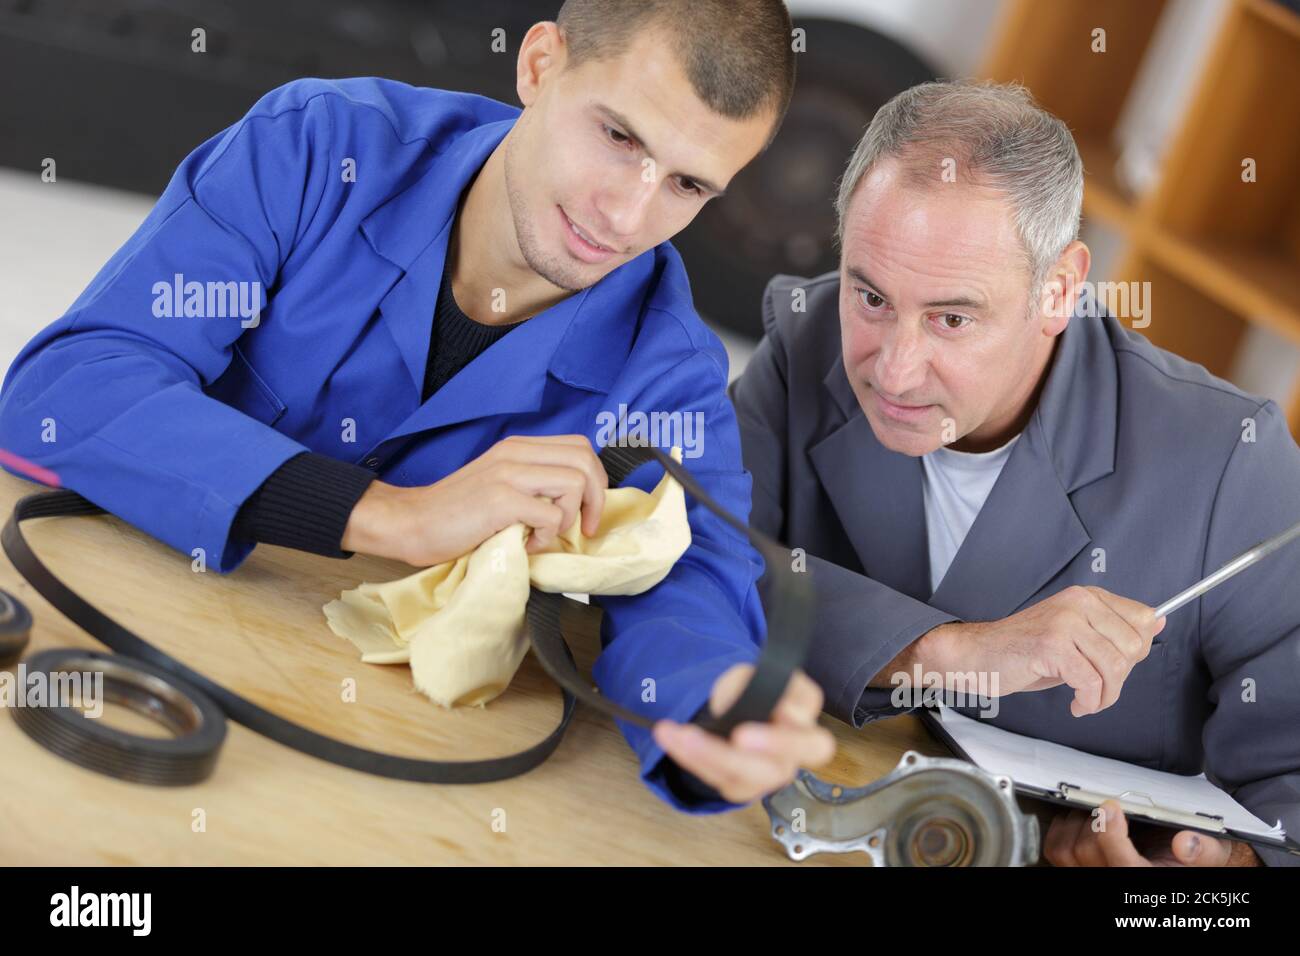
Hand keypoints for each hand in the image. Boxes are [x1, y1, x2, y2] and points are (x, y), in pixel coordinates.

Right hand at [341, 434, 606, 565]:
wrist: (411, 522)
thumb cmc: (456, 513)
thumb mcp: (500, 484)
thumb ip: (533, 483)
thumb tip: (577, 501)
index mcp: (518, 447)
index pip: (580, 447)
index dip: (595, 480)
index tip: (587, 512)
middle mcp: (516, 453)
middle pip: (585, 461)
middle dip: (594, 499)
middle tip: (581, 528)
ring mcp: (508, 474)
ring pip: (574, 484)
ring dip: (567, 518)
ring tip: (542, 534)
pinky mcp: (501, 500)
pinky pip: (550, 516)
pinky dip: (546, 537)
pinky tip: (524, 543)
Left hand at [651, 664, 835, 804]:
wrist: (734, 713)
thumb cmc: (752, 693)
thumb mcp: (755, 675)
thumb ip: (760, 684)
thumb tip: (765, 704)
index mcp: (804, 730)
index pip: (815, 744)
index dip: (794, 733)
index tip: (778, 711)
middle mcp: (788, 761)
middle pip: (782, 769)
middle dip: (757, 755)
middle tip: (739, 737)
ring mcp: (761, 778)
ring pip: (741, 777)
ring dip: (708, 754)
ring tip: (681, 734)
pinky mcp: (737, 787)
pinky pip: (712, 776)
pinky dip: (688, 755)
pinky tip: (671, 736)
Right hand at [928, 586, 1165, 716]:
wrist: (979, 655)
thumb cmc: (1025, 650)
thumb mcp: (1075, 634)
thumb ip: (1113, 630)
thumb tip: (1158, 621)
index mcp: (1087, 596)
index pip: (1143, 619)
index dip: (1135, 651)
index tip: (1114, 666)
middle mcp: (1078, 602)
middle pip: (1132, 647)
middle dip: (1120, 678)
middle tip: (1097, 688)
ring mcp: (1064, 622)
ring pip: (1114, 667)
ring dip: (1104, 696)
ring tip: (1086, 700)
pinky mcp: (1052, 645)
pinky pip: (1090, 682)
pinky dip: (1088, 702)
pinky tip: (1076, 705)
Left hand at [1044, 799, 1260, 865]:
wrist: (1187, 862)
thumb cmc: (1197, 855)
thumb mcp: (1211, 850)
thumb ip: (1204, 849)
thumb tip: (1186, 843)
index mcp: (1148, 878)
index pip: (1121, 864)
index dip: (1110, 832)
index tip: (1112, 806)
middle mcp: (1117, 880)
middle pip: (1086, 851)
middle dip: (1092, 821)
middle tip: (1107, 804)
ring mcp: (1094, 874)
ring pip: (1065, 852)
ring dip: (1073, 823)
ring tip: (1093, 811)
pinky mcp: (1080, 868)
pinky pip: (1055, 852)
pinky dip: (1062, 829)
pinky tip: (1080, 820)